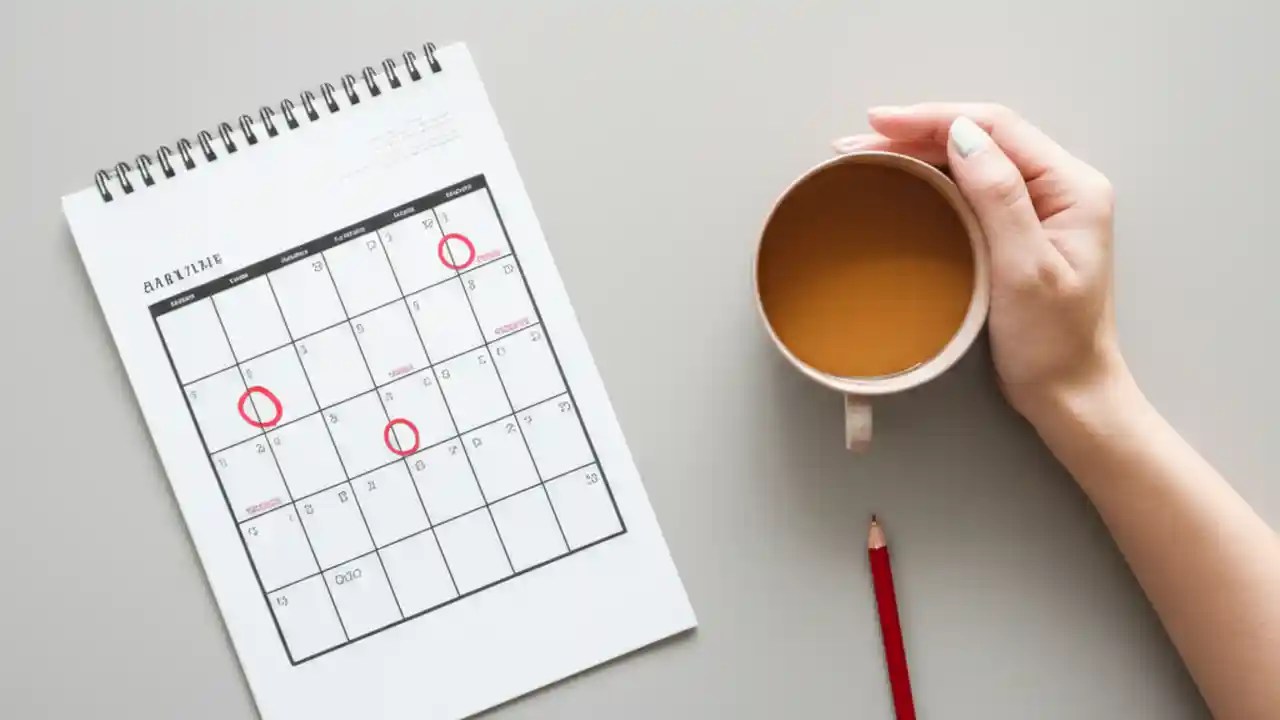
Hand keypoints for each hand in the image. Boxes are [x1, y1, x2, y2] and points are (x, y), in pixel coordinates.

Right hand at [833, 103, 1133, 425]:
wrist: (1070, 395)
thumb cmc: (1053, 342)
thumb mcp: (1025, 268)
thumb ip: (998, 196)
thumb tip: (961, 133)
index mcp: (1071, 186)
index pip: (996, 128)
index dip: (934, 117)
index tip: (878, 122)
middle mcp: (1058, 187)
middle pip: (981, 137)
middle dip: (917, 132)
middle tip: (855, 143)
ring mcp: (1039, 207)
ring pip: (971, 160)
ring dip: (918, 152)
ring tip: (865, 156)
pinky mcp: (1017, 229)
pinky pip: (970, 188)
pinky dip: (931, 178)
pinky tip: (900, 180)